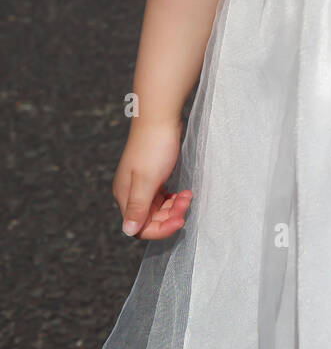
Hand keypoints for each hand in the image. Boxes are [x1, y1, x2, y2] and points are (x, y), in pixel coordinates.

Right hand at [112, 117, 190, 239]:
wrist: (159, 117)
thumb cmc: (153, 147)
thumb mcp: (147, 181)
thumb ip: (138, 207)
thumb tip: (128, 231)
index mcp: (125, 196)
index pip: (140, 227)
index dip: (160, 229)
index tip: (180, 220)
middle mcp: (130, 193)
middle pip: (150, 218)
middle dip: (170, 215)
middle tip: (187, 201)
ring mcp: (140, 183)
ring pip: (157, 208)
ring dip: (174, 206)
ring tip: (187, 195)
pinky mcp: (151, 175)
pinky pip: (161, 196)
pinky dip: (173, 198)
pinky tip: (183, 192)